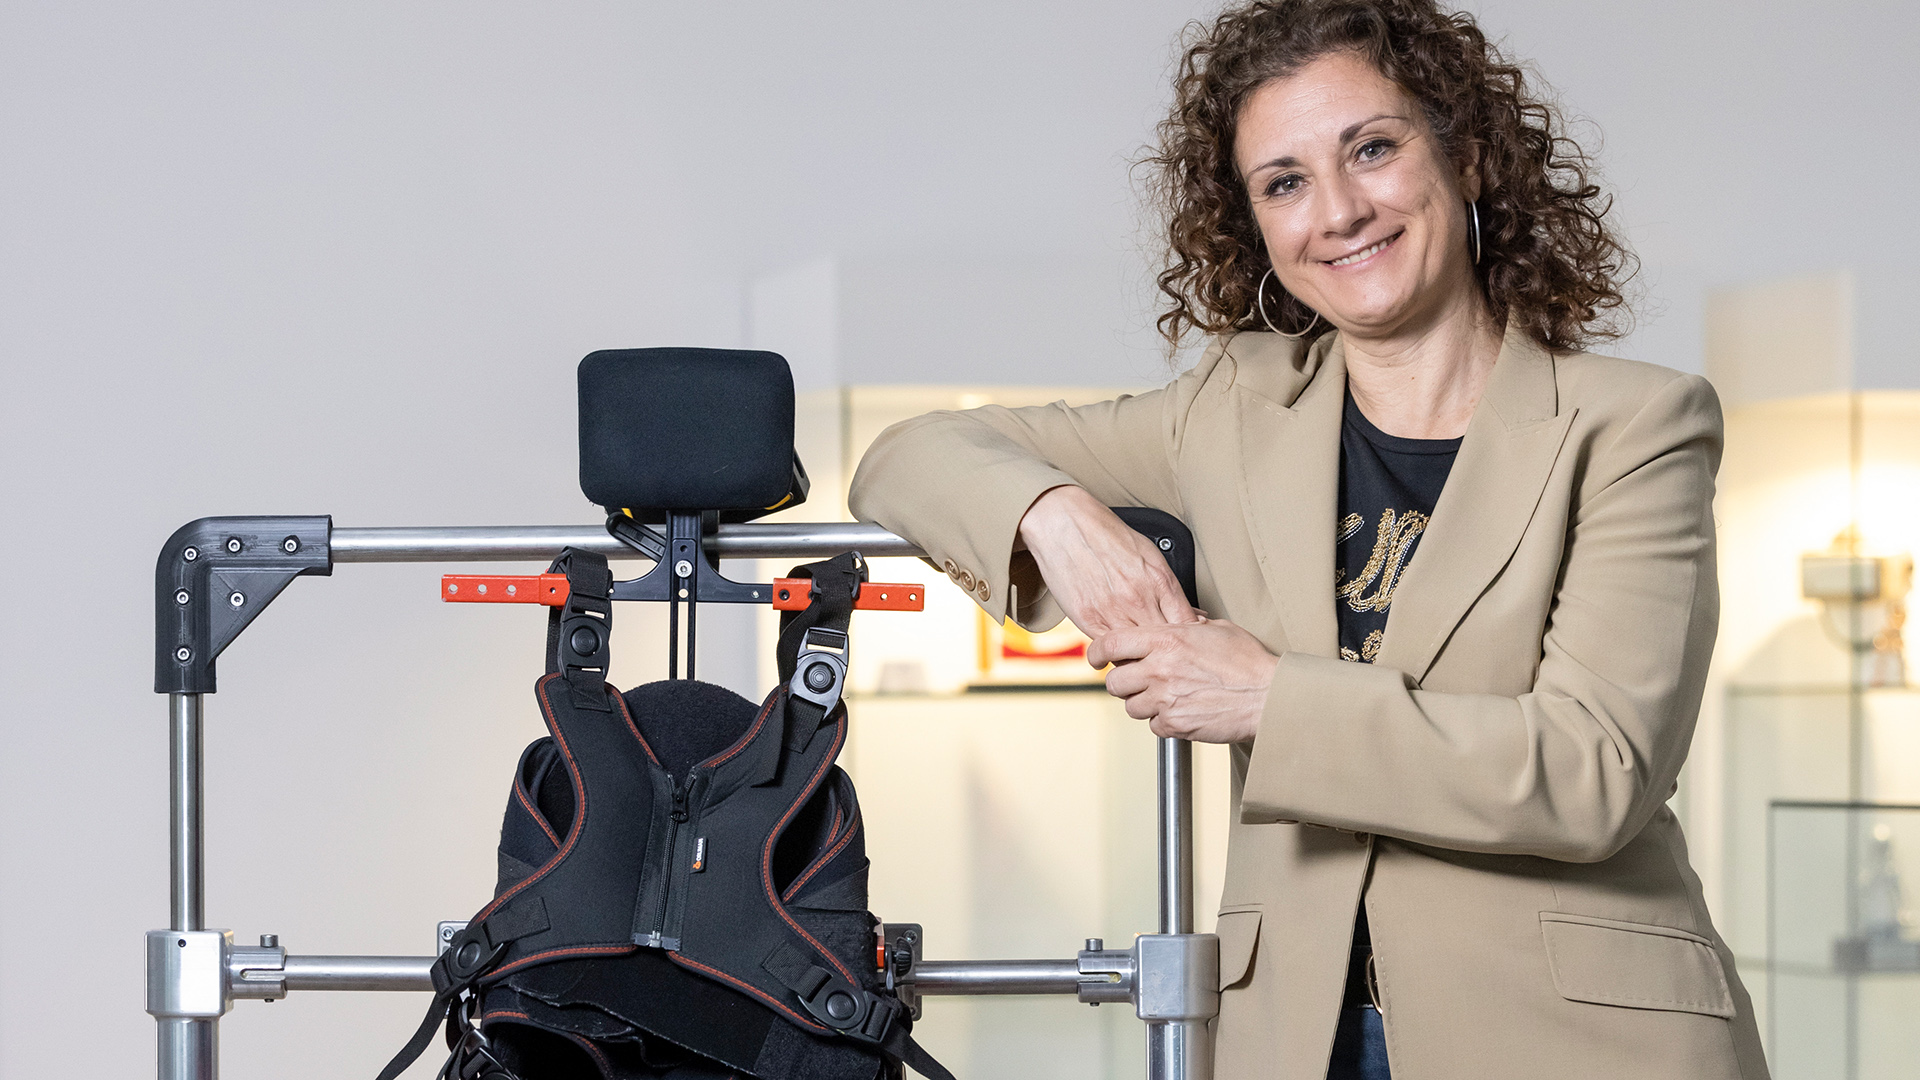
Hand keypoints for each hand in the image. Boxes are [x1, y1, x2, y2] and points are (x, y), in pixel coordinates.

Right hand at [1016, 486, 1198, 637]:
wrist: (1065, 523)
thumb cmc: (1107, 534)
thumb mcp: (1149, 553)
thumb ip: (1169, 586)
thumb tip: (1189, 613)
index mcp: (1159, 580)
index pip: (1186, 624)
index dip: (1191, 637)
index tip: (1187, 640)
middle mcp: (1138, 598)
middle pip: (1164, 642)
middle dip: (1169, 649)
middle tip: (1167, 651)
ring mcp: (1113, 611)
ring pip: (1137, 651)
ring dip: (1141, 655)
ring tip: (1141, 651)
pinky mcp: (1088, 618)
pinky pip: (1110, 649)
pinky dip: (1117, 653)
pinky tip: (1119, 647)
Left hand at [1088, 620, 1278, 742]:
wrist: (1269, 696)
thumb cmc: (1248, 662)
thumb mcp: (1216, 629)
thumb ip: (1188, 625)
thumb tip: (1180, 621)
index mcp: (1166, 640)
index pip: (1111, 643)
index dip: (1096, 652)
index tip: (1095, 658)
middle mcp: (1160, 669)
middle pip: (1114, 681)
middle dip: (1122, 683)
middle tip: (1138, 682)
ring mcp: (1165, 698)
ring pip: (1131, 706)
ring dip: (1143, 704)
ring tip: (1167, 697)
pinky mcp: (1175, 723)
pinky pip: (1153, 725)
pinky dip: (1163, 721)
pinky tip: (1183, 711)